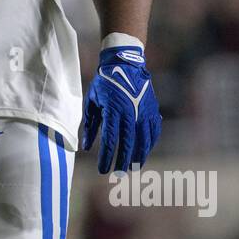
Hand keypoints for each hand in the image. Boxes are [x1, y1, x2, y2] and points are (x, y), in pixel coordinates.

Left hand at [83, 45, 161, 173]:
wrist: (125, 64)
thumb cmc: (104, 83)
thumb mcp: (92, 102)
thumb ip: (90, 125)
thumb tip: (86, 147)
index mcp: (113, 110)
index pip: (109, 140)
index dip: (106, 157)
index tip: (102, 170)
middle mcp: (130, 113)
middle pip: (127, 144)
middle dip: (122, 161)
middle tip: (118, 174)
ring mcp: (143, 112)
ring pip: (143, 140)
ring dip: (138, 156)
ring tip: (133, 167)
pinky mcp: (152, 110)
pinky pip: (153, 131)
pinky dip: (149, 144)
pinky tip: (145, 153)